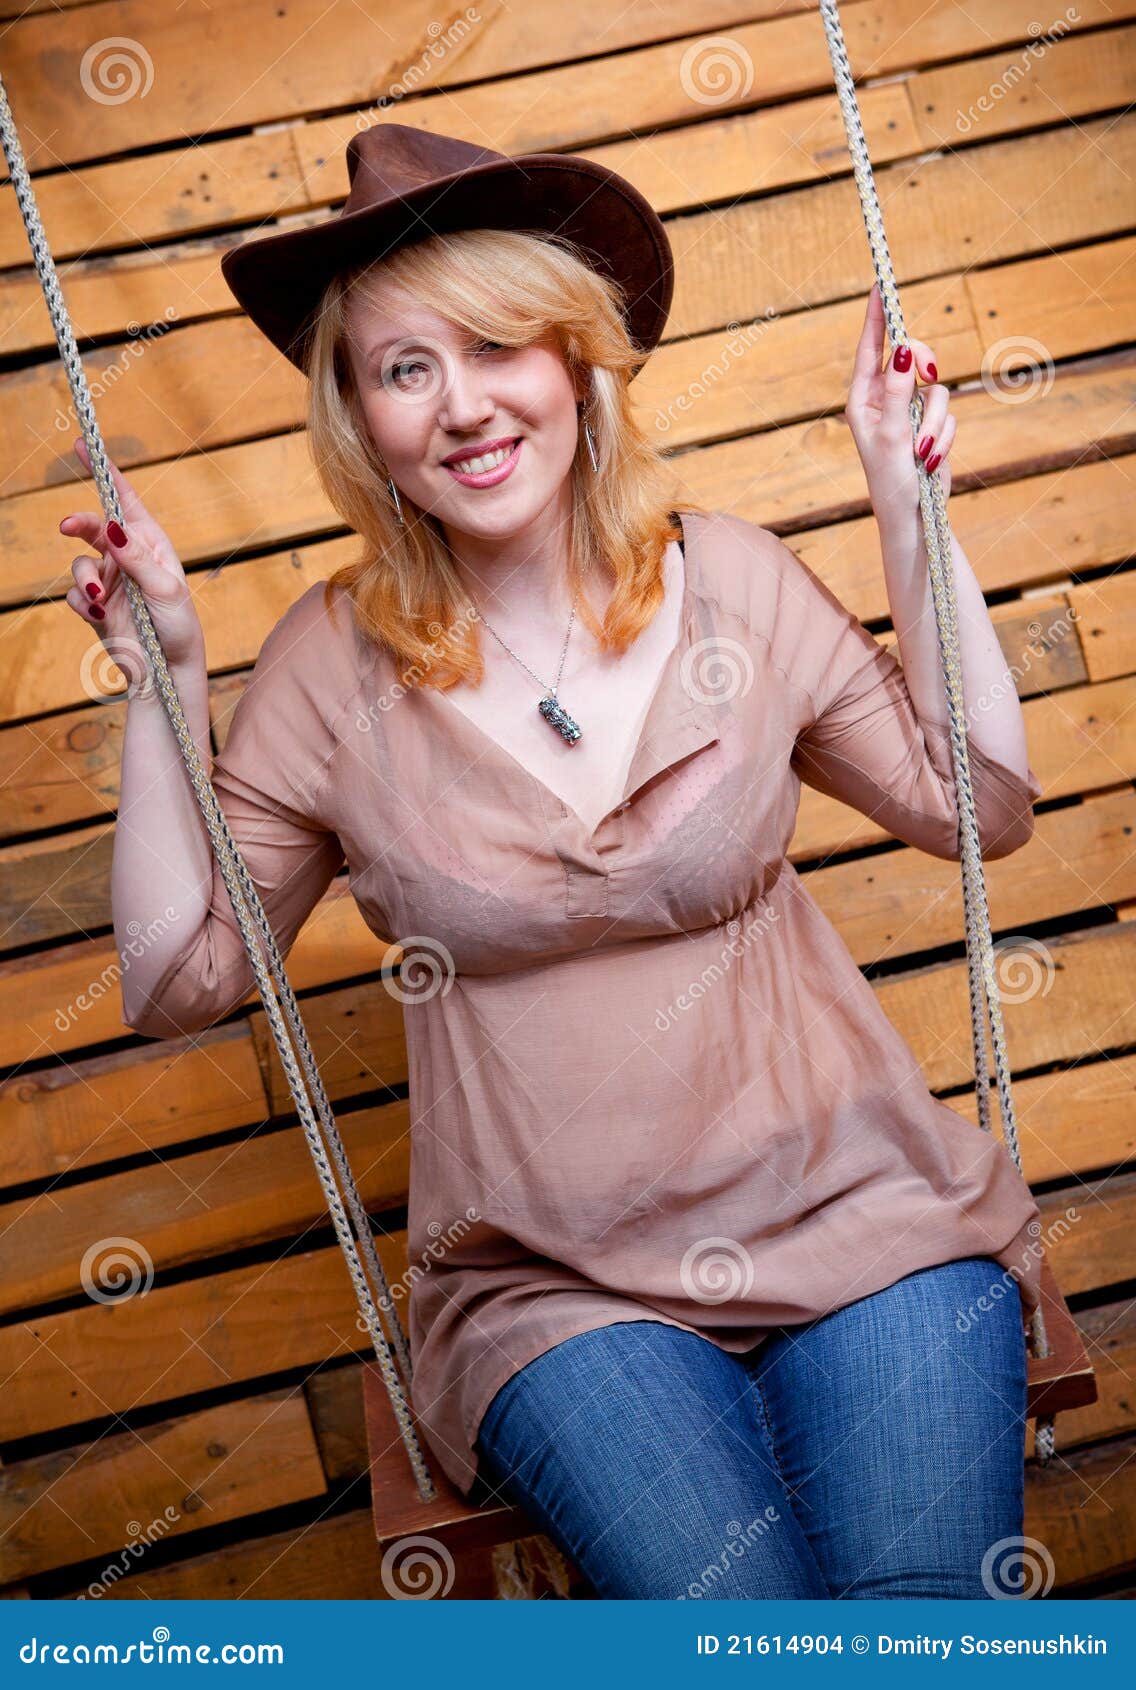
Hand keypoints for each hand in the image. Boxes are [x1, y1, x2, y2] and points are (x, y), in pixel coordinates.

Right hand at [61, 438, 204, 672]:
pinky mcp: (95, 607)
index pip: (124, 500)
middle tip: (66, 527)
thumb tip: (112, 526)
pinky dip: (81, 602)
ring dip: (84, 578)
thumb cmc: (178, 627)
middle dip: (78, 524)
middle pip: (93, 526)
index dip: (104, 471)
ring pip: (79, 564)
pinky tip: (97, 616)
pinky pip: (74, 595)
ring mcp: (110, 582)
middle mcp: (128, 558)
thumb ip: (137, 558)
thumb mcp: (165, 589)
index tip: (83, 444)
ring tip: (97, 598)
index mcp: (151, 544)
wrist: (168, 671)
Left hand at [844, 283, 953, 528]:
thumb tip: (904, 349)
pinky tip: (931, 458)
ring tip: (922, 450)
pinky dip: (943, 436)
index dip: (876, 318)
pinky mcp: (930, 425)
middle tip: (931, 371)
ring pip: (936, 389)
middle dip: (926, 365)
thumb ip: (899, 391)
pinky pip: (948, 413)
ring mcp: (909, 412)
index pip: (870, 349)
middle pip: (912, 358)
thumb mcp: (893, 434)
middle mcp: (885, 401)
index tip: (881, 286)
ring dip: (934, 421)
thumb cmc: (891, 481)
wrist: (913, 516)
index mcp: (862, 400)